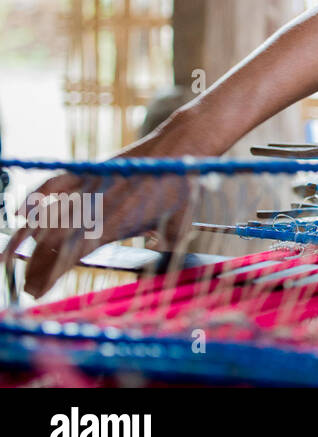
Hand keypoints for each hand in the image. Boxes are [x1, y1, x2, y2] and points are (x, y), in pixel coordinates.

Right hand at [1, 132, 201, 298]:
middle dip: (37, 267)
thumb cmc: (181, 186)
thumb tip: (162, 250)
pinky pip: (55, 183)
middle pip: (54, 241)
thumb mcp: (178, 222)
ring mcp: (89, 185)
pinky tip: (21, 212)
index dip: (52, 273)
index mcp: (115, 223)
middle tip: (26, 288)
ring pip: (48, 215)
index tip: (36, 291)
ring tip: (5, 259)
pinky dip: (37, 196)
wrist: (179, 146)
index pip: (73, 254)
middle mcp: (96, 205)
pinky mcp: (88, 169)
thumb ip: (167, 240)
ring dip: (25, 239)